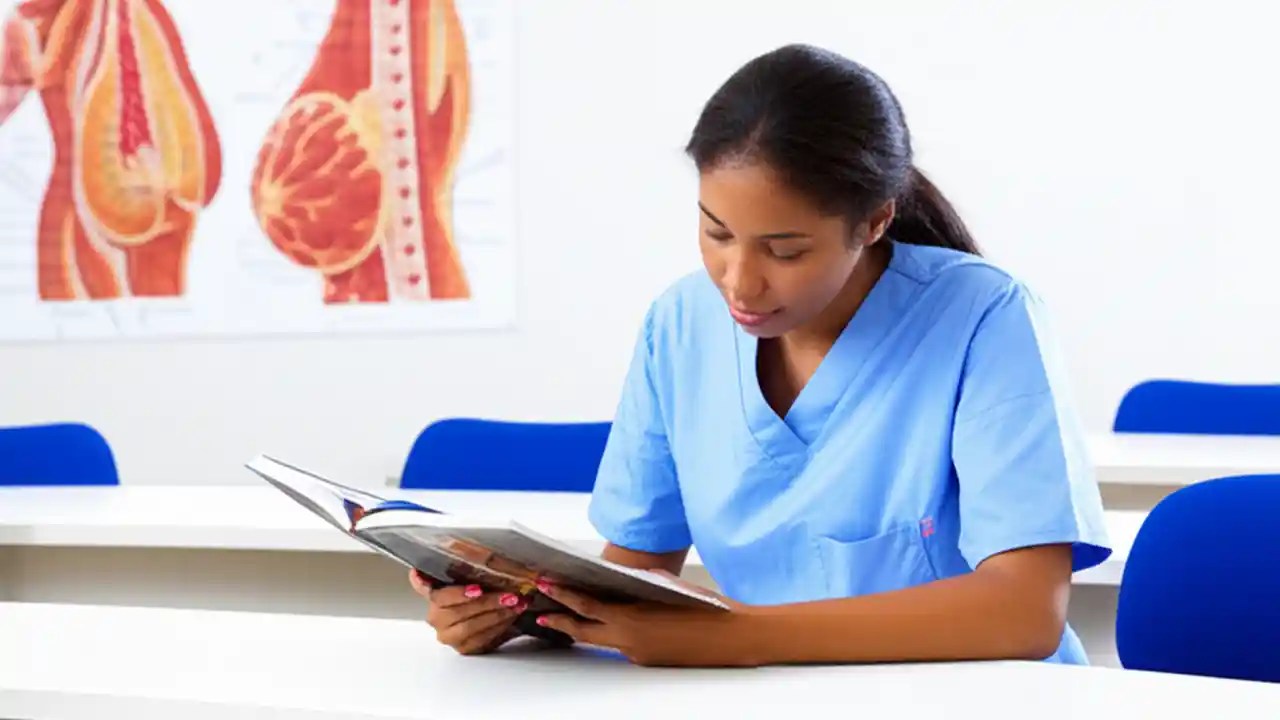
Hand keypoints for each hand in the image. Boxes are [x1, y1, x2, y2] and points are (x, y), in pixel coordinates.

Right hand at [409, 569, 527, 654]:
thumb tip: (472, 557)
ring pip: (469, 628)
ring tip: (515, 606)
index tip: (477, 589)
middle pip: (457, 613)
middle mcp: (436, 618)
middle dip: (487, 604)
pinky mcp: (463, 648)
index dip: (457, 593)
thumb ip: (464, 567)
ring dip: (496, 616)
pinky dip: (499, 628)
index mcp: (433, 596)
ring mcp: (448, 635)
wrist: (480, 611)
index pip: (438, 595)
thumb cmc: (474, 589)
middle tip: (509, 596)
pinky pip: (480, 641)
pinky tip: (511, 617)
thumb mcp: (469, 574)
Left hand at [533, 574, 759, 666]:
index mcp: (631, 617)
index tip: (546, 586)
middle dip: (559, 621)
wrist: (731, 636)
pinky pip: (623, 647)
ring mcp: (637, 654)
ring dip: (585, 629)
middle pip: (583, 631)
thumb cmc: (704, 607)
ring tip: (568, 619)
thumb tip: (621, 578)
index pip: (586, 606)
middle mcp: (629, 640)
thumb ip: (639, 583)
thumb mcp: (667, 586)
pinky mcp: (647, 662)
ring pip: (602, 640)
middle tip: (541, 612)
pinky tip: (616, 625)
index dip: (563, 596)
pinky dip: (614, 635)